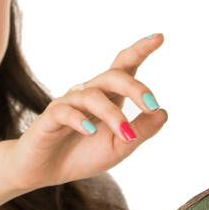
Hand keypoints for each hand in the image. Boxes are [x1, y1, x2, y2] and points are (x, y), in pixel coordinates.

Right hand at [1, 34, 167, 192]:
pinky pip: (64, 111)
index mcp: (108, 97)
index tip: (159, 37)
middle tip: (152, 105)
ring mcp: (68, 103)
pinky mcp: (49, 118)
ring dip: (113, 114)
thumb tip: (163, 112)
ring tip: (126, 134)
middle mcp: (88, 93)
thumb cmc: (82, 155)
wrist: (45, 172)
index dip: (140, 50)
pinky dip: (79, 119)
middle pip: (113, 77)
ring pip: (92, 95)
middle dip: (135, 87)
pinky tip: (91, 130)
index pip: (125, 67)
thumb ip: (141, 130)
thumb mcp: (119, 147)